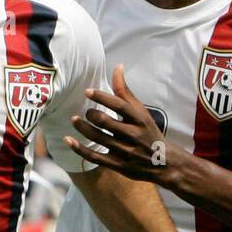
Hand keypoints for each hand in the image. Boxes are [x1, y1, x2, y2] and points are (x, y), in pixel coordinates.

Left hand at [66, 65, 182, 185]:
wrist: (163, 163)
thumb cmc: (148, 132)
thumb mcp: (141, 112)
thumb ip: (125, 92)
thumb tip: (117, 67)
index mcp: (140, 119)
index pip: (119, 105)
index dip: (102, 97)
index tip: (87, 91)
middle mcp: (133, 135)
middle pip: (106, 121)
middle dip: (92, 114)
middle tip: (87, 111)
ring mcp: (124, 151)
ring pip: (98, 138)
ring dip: (82, 128)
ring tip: (74, 120)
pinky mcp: (116, 165)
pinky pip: (94, 157)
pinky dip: (79, 149)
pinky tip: (68, 140)